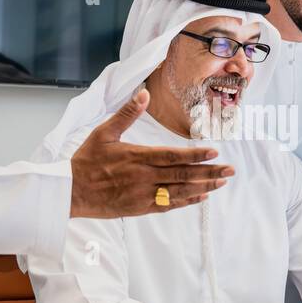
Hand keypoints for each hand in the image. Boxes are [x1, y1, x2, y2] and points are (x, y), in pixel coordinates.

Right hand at [70, 89, 234, 218]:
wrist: (71, 191)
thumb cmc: (86, 160)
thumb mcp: (104, 132)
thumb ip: (127, 114)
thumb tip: (144, 94)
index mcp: (137, 157)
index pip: (172, 156)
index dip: (195, 155)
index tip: (214, 153)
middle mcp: (143, 177)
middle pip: (182, 175)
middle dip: (209, 172)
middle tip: (230, 170)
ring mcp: (143, 195)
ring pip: (179, 191)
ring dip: (203, 187)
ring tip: (221, 183)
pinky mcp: (140, 208)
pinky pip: (168, 205)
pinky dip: (186, 201)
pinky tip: (201, 196)